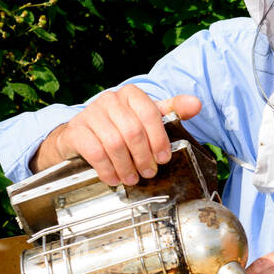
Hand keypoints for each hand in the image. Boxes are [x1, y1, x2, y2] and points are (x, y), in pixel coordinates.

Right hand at [33, 86, 201, 184]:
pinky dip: (108, 170)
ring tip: (132, 178)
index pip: (150, 114)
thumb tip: (196, 104)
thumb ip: (172, 111)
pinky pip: (95, 153)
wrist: (82, 134)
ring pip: (114, 144)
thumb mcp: (147, 117)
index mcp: (131, 94)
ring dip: (126, 166)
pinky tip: (114, 178)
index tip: (163, 158)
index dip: (159, 139)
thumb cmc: (120, 126)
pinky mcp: (77, 131)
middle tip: (149, 173)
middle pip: (133, 131)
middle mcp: (110, 99)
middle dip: (144, 157)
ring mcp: (91, 114)